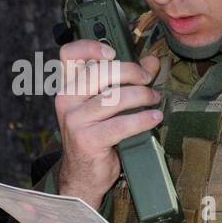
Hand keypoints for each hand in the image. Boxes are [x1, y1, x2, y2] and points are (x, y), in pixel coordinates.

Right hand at [54, 39, 162, 208]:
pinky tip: (154, 118)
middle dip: (130, 71)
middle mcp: (67, 100)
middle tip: (148, 79)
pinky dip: (142, 119)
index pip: (69, 54)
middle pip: (99, 72)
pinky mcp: (87, 140)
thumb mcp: (109, 105)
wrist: (84, 175)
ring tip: (155, 99)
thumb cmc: (98, 136)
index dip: (91, 47)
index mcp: (69, 86)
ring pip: (113, 98)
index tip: (114, 53)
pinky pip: (121, 124)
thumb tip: (152, 61)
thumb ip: (127, 80)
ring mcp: (75, 120)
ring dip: (141, 95)